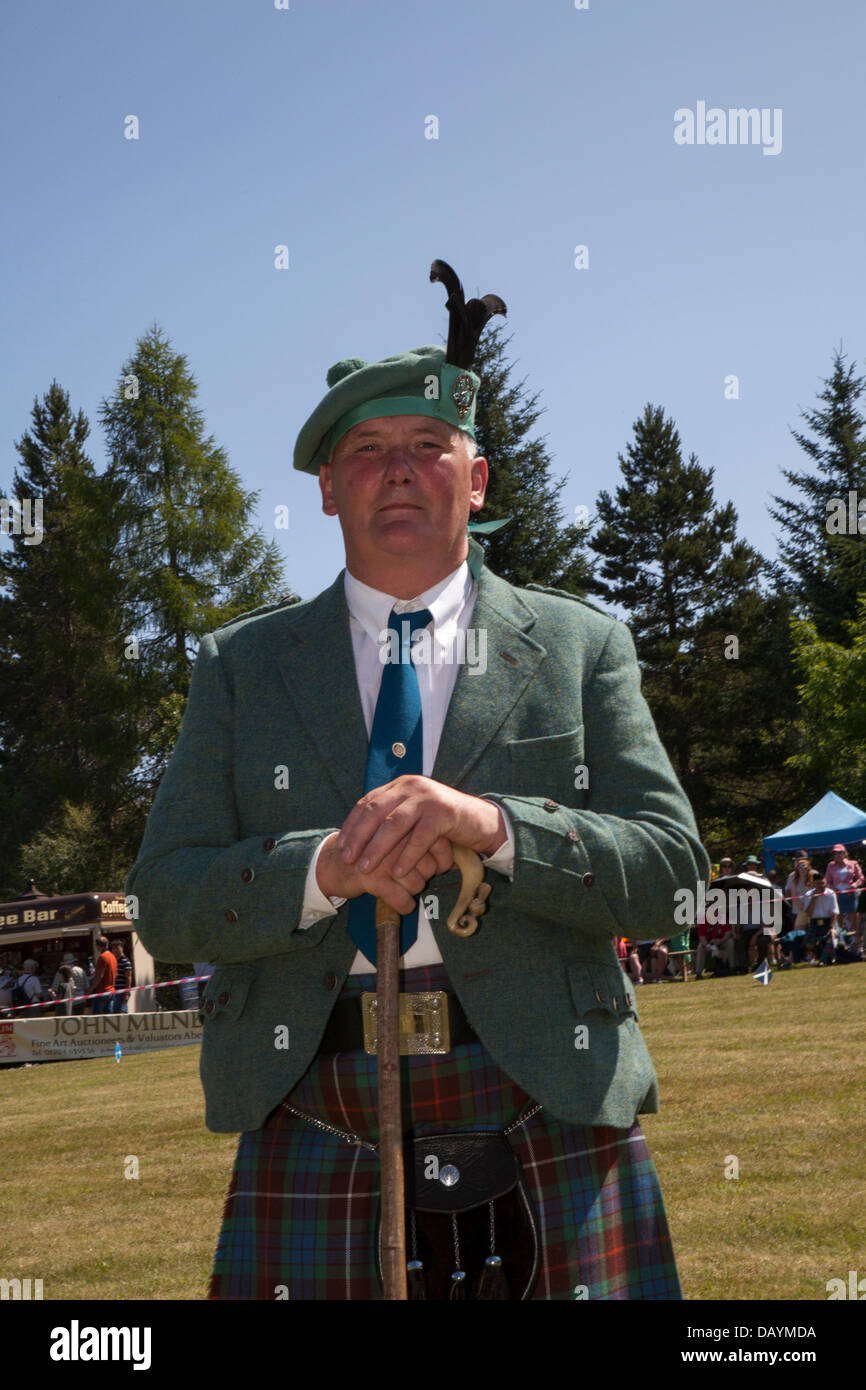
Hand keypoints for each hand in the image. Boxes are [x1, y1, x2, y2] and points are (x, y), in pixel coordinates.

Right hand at [317, 832, 452, 916]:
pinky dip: (404, 905)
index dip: (443, 858)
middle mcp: (395, 838)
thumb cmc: (371, 850)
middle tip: (414, 876)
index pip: (439, 841)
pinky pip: (401, 899)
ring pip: (417, 884)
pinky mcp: (372, 878)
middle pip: (430, 865)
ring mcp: (384, 858)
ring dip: (413, 891)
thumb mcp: (395, 838)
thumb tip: (453, 859)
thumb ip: (419, 839)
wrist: (334, 864)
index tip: (438, 866)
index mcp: (402, 822)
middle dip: (426, 876)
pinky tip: (402, 902)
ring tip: (403, 886)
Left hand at [333, 775, 506, 879]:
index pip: (367, 802)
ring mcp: (427, 798)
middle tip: (347, 859)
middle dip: (358, 837)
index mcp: (400, 785)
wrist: (479, 820)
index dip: (352, 825)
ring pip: (394, 824)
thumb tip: (358, 838)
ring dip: (377, 848)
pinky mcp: (443, 812)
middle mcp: (411, 786)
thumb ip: (391, 818)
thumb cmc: (442, 823)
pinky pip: (420, 837)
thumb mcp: (413, 815)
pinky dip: (407, 856)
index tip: (340, 846)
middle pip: (375, 811)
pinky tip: (398, 873)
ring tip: (365, 868)